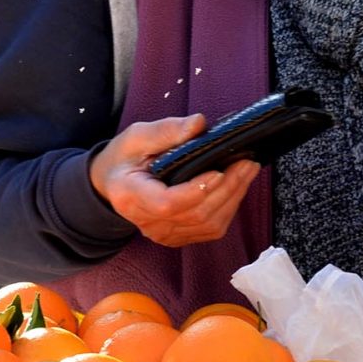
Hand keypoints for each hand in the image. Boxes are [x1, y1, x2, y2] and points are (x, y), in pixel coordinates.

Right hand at [88, 115, 262, 249]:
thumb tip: (199, 124)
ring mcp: (164, 234)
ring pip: (208, 224)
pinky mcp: (178, 237)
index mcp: (131, 195)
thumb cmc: (126, 158)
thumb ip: (167, 130)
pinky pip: (210, 229)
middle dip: (227, 187)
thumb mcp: (138, 136)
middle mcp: (148, 222)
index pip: (167, 203)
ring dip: (234, 197)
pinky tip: (237, 187)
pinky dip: (229, 208)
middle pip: (195, 213)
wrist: (114, 184)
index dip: (195, 191)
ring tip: (247, 170)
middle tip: (247, 162)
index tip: (218, 171)